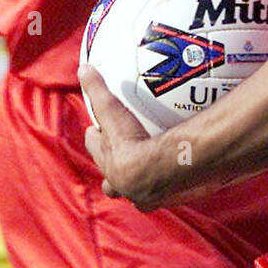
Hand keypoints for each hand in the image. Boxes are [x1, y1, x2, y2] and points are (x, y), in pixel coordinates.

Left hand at [79, 65, 171, 210]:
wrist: (162, 173)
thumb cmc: (135, 144)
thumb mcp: (113, 113)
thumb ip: (99, 92)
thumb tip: (83, 68)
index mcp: (110, 160)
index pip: (96, 147)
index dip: (95, 138)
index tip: (95, 130)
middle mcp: (122, 182)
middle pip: (111, 176)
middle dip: (112, 167)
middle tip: (119, 156)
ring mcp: (144, 194)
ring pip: (136, 192)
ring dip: (139, 186)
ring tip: (150, 176)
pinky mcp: (168, 199)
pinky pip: (169, 193)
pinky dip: (174, 187)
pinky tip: (184, 179)